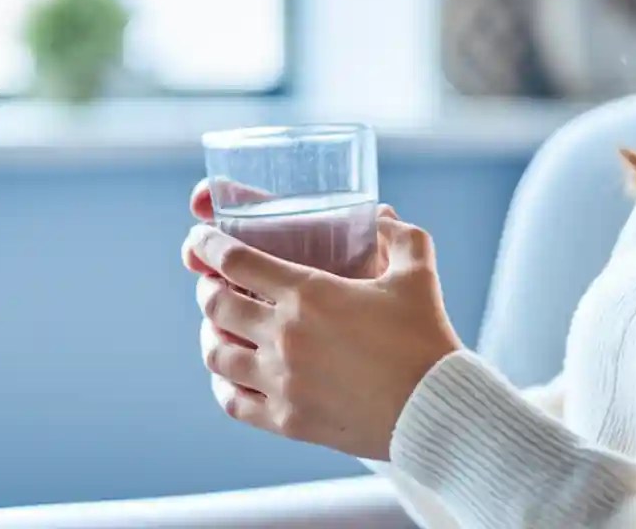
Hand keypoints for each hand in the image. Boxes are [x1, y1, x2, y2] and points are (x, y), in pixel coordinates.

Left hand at [181, 180, 462, 460]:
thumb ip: (400, 235)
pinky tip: (231, 375)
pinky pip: (232, 401)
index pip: (235, 260)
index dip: (208, 245)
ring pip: (215, 353)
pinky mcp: (287, 420)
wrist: (436, 410)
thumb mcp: (418, 274)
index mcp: (309, 293)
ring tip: (219, 329)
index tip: (198, 240)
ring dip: (210, 334)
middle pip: (215, 304)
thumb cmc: (426, 339)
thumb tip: (383, 215)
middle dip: (207, 288)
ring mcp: (281, 381)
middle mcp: (284, 335)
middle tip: (215, 284)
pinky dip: (223, 383)